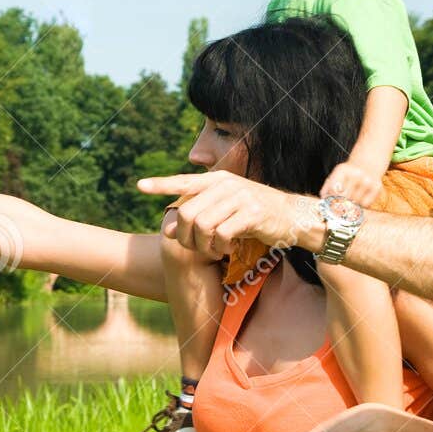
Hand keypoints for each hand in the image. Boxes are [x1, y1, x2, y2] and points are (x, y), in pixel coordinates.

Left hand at [137, 171, 315, 257]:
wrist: (293, 217)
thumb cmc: (255, 215)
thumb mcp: (227, 209)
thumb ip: (200, 214)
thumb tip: (166, 229)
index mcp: (218, 179)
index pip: (184, 180)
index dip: (161, 184)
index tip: (140, 186)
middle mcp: (227, 184)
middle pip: (187, 212)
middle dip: (185, 236)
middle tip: (196, 248)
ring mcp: (240, 197)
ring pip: (202, 225)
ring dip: (204, 246)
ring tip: (214, 251)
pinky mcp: (251, 214)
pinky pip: (221, 234)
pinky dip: (220, 248)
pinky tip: (227, 250)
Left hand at [322, 160, 381, 205]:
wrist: (367, 165)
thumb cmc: (347, 175)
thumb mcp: (334, 176)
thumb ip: (326, 189)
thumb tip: (324, 203)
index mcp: (342, 170)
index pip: (333, 191)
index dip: (331, 199)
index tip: (332, 203)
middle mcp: (356, 174)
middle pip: (344, 198)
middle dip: (341, 204)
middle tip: (341, 205)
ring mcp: (367, 181)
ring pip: (355, 203)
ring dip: (352, 205)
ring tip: (352, 198)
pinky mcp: (377, 188)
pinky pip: (365, 205)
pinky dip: (361, 205)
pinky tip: (360, 198)